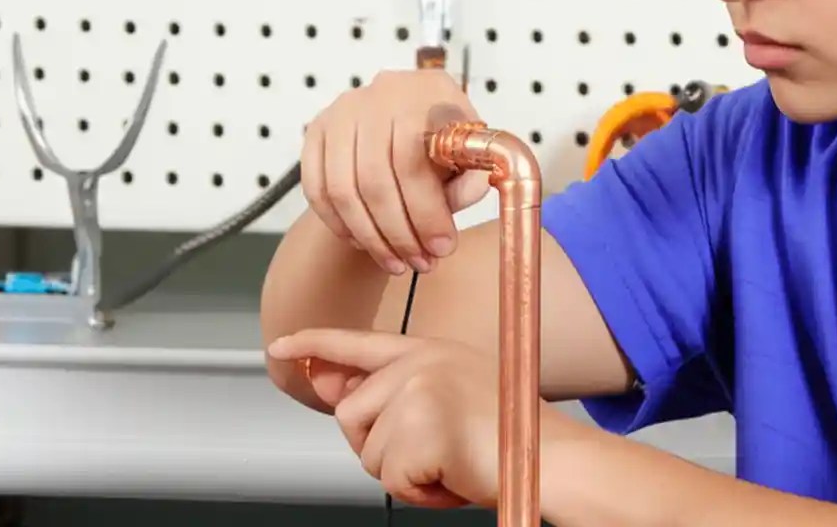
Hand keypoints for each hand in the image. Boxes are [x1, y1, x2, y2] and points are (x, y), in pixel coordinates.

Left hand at [267, 329, 510, 508]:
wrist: (553, 459)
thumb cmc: (509, 434)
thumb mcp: (449, 397)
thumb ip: (394, 390)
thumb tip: (332, 388)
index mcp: (428, 350)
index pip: (357, 342)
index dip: (314, 345)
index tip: (283, 348)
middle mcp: (420, 362)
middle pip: (351, 415)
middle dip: (380, 447)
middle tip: (434, 452)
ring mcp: (419, 392)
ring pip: (369, 454)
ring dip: (406, 474)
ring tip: (451, 463)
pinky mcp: (421, 429)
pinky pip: (391, 480)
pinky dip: (420, 493)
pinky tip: (453, 477)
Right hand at [301, 69, 489, 275]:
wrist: (408, 123)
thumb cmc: (445, 144)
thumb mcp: (471, 158)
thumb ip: (467, 183)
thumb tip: (447, 214)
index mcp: (429, 92)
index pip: (414, 159)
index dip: (426, 212)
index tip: (442, 247)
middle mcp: (382, 93)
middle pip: (376, 179)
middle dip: (399, 234)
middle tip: (420, 262)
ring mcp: (344, 110)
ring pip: (345, 190)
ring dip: (370, 238)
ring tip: (396, 262)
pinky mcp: (318, 129)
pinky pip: (318, 189)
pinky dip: (339, 225)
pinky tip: (364, 243)